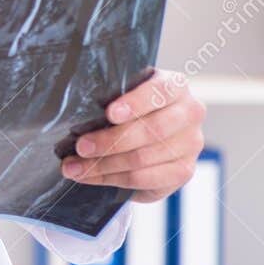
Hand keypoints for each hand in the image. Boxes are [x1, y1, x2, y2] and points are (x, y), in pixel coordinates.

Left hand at [60, 69, 205, 202]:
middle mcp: (190, 113)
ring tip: (73, 167)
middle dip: (110, 141)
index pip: (160, 91)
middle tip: (80, 147)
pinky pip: (145, 179)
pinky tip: (90, 177)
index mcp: (175, 85)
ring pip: (143, 158)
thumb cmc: (126, 106)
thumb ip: (110, 96)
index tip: (110, 113)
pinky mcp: (184, 171)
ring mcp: (191, 144)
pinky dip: (112, 179)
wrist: (144, 132)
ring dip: (103, 165)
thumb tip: (77, 112)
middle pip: (152, 130)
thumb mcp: (120, 93)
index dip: (135, 103)